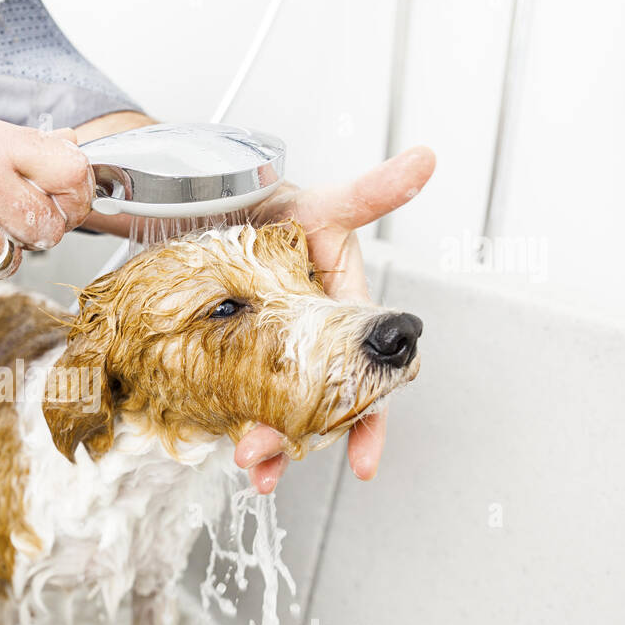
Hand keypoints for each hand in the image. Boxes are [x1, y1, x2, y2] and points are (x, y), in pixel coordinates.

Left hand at [234, 146, 436, 492]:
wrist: (202, 202)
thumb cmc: (270, 202)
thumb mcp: (320, 203)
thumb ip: (370, 192)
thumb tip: (423, 162)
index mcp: (341, 315)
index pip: (363, 377)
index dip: (368, 421)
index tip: (364, 462)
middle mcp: (308, 341)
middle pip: (313, 405)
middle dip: (296, 440)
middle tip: (268, 460)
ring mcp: (266, 352)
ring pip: (274, 409)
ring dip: (264, 442)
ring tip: (249, 463)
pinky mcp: (226, 355)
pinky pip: (234, 398)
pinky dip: (231, 424)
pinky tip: (222, 444)